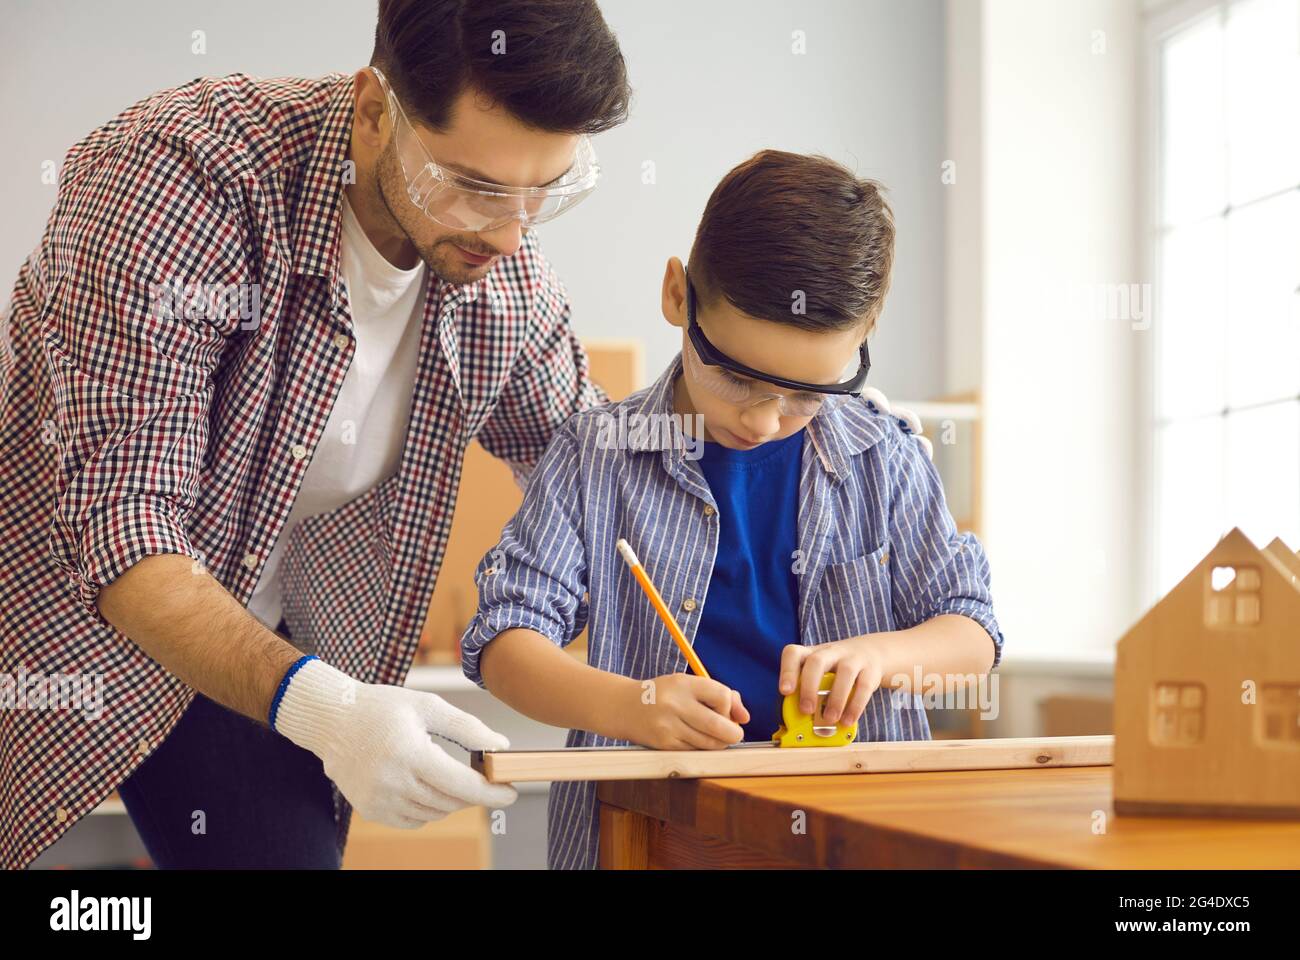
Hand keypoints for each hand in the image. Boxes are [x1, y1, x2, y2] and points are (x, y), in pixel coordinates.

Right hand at [272, 658, 517, 827]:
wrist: (332, 720)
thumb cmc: (383, 708)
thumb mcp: (428, 706)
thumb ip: (467, 728)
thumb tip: (501, 747)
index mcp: (410, 754)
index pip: (462, 785)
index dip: (492, 793)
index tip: (512, 793)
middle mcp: (393, 782)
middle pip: (452, 802)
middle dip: (473, 791)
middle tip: (481, 773)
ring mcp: (379, 800)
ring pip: (435, 813)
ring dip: (451, 798)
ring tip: (447, 772)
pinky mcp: (370, 810)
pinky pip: (414, 820)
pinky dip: (428, 807)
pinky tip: (423, 783)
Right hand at [624, 672, 748, 749]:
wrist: (625, 707)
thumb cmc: (665, 694)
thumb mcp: (689, 684)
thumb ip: (722, 694)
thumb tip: (745, 718)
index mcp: (684, 683)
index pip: (722, 696)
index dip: (730, 707)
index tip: (724, 709)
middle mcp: (675, 704)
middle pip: (719, 726)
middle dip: (733, 733)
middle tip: (734, 733)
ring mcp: (668, 726)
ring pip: (710, 743)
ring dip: (720, 743)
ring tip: (714, 735)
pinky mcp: (664, 744)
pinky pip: (695, 752)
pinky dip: (703, 749)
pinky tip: (696, 739)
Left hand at [778, 637, 884, 728]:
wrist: (872, 652)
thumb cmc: (837, 669)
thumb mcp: (820, 672)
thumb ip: (807, 691)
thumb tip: (795, 723)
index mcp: (812, 653)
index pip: (794, 653)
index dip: (787, 672)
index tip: (785, 691)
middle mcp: (831, 652)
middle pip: (817, 661)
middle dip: (809, 687)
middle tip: (806, 710)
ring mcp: (853, 658)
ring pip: (845, 672)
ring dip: (836, 699)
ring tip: (830, 719)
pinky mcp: (871, 670)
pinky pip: (864, 687)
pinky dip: (855, 706)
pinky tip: (847, 720)